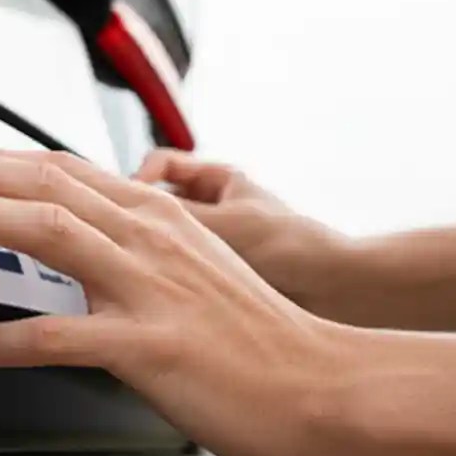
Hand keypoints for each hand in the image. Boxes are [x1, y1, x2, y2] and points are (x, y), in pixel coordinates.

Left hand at [0, 146, 354, 455]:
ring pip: (45, 231)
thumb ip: (137, 240)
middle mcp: (149, 235)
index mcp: (158, 214)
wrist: (323, 383)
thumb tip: (84, 233)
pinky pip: (56, 336)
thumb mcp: (195, 263)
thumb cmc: (258, 333)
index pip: (62, 165)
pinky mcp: (147, 343)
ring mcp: (147, 286)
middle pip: (44, 180)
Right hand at [133, 149, 354, 319]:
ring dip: (153, 252)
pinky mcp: (212, 276)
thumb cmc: (292, 245)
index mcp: (217, 179)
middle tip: (124, 241)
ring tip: (145, 270)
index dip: (138, 178)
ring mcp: (211, 243)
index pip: (158, 164)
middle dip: (139, 220)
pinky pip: (175, 270)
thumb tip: (119, 210)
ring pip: (162, 240)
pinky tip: (163, 290)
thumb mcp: (223, 222)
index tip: (128, 202)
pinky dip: (165, 277)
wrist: (335, 290)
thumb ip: (169, 214)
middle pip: (154, 204)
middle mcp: (211, 208)